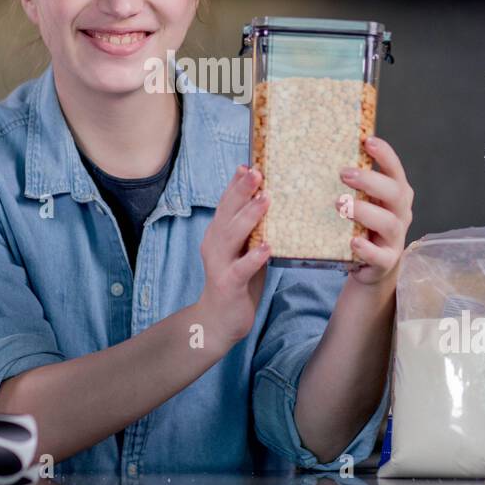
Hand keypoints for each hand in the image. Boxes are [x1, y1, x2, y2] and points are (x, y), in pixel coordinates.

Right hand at [196, 164, 270, 348]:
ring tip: (265, 200)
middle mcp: (214, 244)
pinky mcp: (228, 284)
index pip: (227, 203)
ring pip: (232, 235)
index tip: (249, 164)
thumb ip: (252, 228)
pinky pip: (241, 268)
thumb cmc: (236, 280)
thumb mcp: (243, 249)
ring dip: (249, 216)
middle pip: (227, 213)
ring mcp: (219, 264)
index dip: (236, 184)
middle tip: (257, 172)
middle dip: (242, 191)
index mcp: (218, 233)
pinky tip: (267, 247)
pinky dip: (254, 257)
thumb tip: (270, 201)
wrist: (218, 321)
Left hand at [340, 135, 414, 285]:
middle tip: (344, 174)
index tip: (367, 141)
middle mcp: (400, 214)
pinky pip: (381, 256)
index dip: (385, 154)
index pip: (395, 170)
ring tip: (341, 204)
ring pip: (389, 223)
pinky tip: (354, 240)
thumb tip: (320, 153)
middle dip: (370, 181)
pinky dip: (368, 248)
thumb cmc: (363, 224)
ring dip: (365, 211)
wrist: (372, 265)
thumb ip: (353, 183)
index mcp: (396, 194)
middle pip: (396, 193)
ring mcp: (395, 239)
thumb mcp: (363, 201)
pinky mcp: (386, 261)